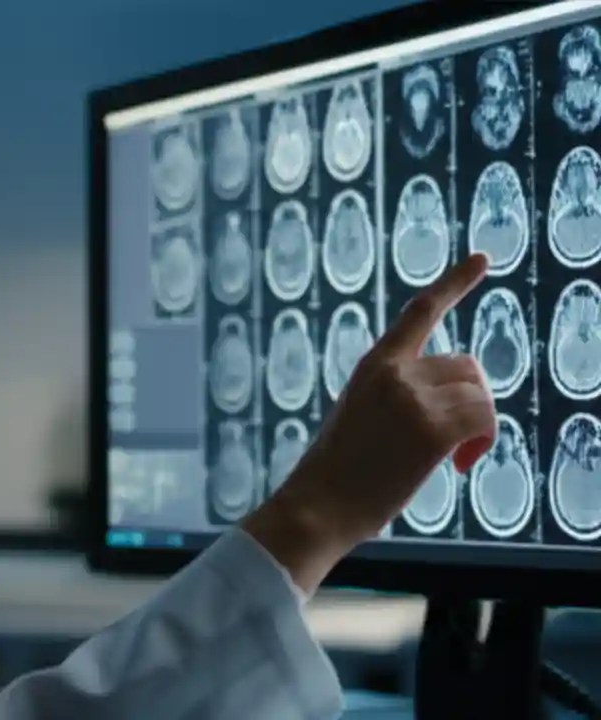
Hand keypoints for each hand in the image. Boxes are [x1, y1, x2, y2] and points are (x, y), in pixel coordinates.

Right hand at [243, 253, 495, 594]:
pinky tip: (460, 465)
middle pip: (467, 367)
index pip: (420, 312)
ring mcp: (413, 398)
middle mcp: (395, 373)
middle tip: (458, 443)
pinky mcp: (431, 428)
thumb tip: (451, 409)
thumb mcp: (360, 416)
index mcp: (374, 366)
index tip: (483, 259)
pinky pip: (482, 420)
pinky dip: (481, 442)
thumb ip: (400, 397)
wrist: (317, 505)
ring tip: (456, 459)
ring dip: (477, 427)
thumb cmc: (336, 473)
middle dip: (470, 400)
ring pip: (479, 395)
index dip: (455, 283)